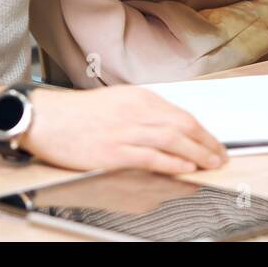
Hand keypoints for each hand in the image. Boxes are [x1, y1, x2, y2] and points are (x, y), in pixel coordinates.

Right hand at [22, 85, 227, 175]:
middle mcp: (137, 112)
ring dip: (197, 154)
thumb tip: (171, 128)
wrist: (46, 118)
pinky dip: (173, 164)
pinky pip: (152, 158)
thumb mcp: (118, 101)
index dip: (203, 131)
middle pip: (184, 127)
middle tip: (221, 156)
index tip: (214, 142)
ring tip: (210, 164)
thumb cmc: (78, 113)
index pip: (182, 115)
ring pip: (173, 142)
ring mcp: (126, 132)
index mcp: (140, 98)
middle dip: (207, 143)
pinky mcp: (114, 152)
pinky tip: (185, 169)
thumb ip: (145, 112)